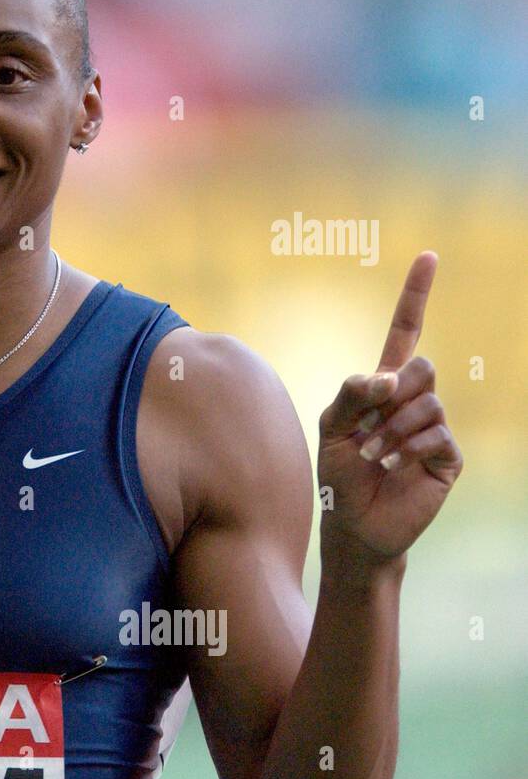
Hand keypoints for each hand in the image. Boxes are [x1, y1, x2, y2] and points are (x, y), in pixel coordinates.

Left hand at [317, 252, 462, 572]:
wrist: (353, 524)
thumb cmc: (338, 475)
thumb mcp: (331, 428)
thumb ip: (350, 394)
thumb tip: (387, 378)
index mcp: (384, 386)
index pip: (405, 331)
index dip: (416, 295)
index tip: (428, 255)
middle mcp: (414, 400)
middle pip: (422, 367)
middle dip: (391, 395)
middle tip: (368, 428)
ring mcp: (434, 427)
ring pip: (427, 402)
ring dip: (393, 429)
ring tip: (374, 455)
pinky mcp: (447, 456)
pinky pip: (436, 434)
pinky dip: (407, 449)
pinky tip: (391, 466)